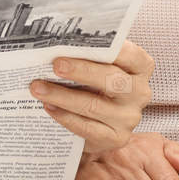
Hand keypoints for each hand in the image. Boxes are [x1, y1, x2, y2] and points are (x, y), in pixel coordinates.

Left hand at [29, 39, 152, 153]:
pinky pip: (87, 128)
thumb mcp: (99, 65)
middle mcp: (139, 92)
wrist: (100, 123)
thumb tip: (58, 42)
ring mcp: (128, 118)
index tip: (80, 43)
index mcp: (140, 67)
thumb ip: (89, 54)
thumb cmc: (96, 83)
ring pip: (94, 106)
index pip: (130, 54)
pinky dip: (64, 116)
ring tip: (38, 87)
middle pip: (112, 80)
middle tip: (55, 65)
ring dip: (62, 96)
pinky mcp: (115, 138)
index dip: (108, 48)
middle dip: (81, 71)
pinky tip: (48, 106)